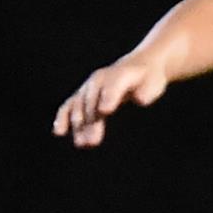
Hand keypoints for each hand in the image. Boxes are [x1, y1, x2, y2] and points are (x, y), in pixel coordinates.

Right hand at [52, 58, 168, 147]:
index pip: (112, 87)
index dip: (108, 98)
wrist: (138, 68)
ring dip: (79, 125)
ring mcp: (88, 88)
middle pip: (93, 102)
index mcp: (118, 75)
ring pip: (79, 106)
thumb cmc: (147, 79)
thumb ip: (146, 92)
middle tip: (93, 141)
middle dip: (92, 122)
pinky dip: (62, 117)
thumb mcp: (153, 84)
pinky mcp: (82, 96)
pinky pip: (69, 105)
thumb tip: (140, 99)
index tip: (106, 111)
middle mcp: (99, 79)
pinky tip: (59, 131)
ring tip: (82, 144)